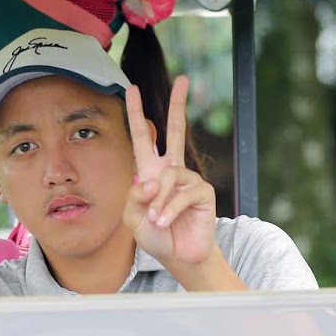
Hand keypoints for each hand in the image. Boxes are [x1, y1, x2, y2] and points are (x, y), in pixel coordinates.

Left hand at [123, 77, 235, 286]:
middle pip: (175, 130)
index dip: (137, 114)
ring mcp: (189, 178)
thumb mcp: (132, 216)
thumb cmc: (154, 235)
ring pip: (167, 178)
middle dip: (178, 104)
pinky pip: (181, 194)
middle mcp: (171, 169)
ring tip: (156, 221)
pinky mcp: (203, 191)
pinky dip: (169, 210)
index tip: (132, 89)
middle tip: (184, 79)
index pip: (143, 137)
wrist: (178, 256)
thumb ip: (134, 195)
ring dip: (157, 203)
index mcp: (151, 171)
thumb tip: (154, 179)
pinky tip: (166, 222)